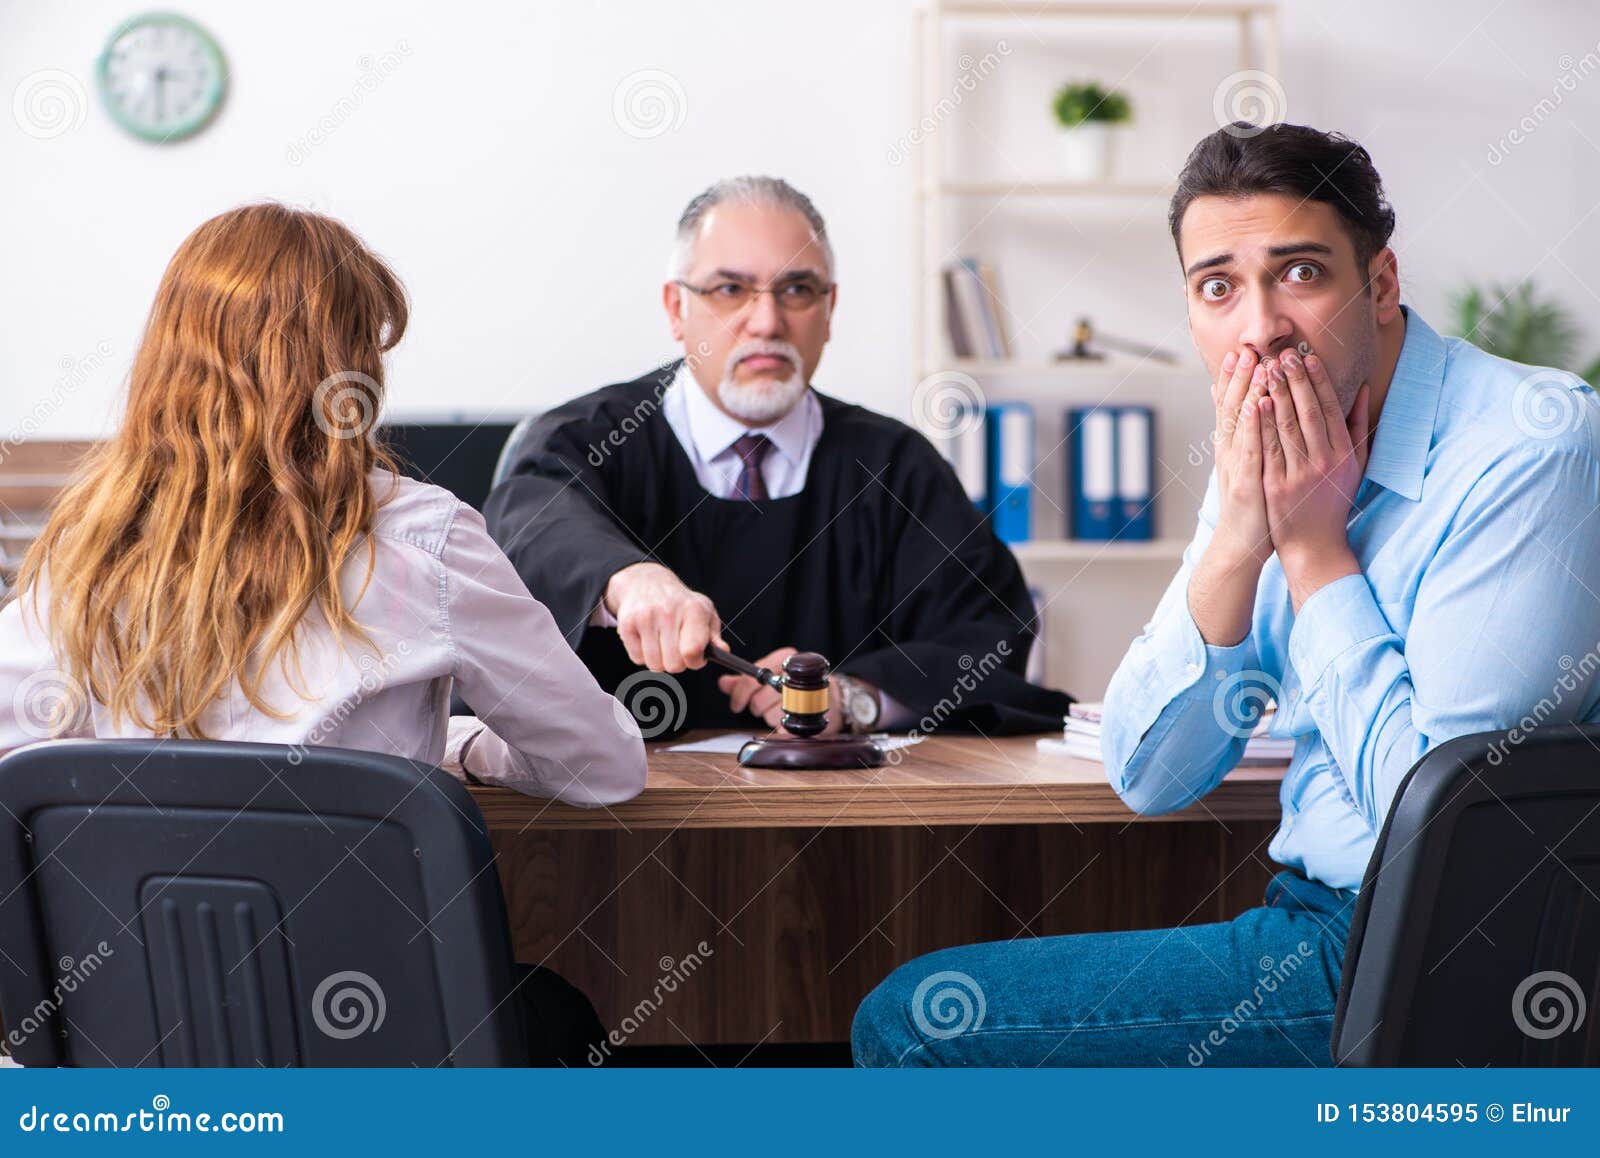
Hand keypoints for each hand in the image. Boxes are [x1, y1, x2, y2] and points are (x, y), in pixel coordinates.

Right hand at [604, 562, 723, 672]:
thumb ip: (714, 635)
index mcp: (693, 610)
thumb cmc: (680, 603)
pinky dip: (643, 655)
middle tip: (677, 650)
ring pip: (654, 665)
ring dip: (660, 661)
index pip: (692, 651)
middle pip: (674, 664)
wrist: (645, 582)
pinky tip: (648, 640)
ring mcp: (645, 618)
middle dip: (678, 663)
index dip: (695, 661)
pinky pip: (637, 659)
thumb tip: (723, 651)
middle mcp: (668, 612)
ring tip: (663, 644)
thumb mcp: (704, 612)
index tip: (695, 655)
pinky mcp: (626, 625)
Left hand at [717, 646, 844, 736]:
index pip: (751, 678)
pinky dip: (782, 726)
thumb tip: (723, 683)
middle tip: (764, 706)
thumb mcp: (770, 675)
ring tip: (781, 709)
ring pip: (769, 715)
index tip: (735, 705)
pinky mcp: (810, 714)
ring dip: (770, 717)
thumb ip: (745, 681)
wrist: (832, 696)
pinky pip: (783, 726)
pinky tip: (787, 719)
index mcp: (784, 658)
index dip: (739, 694)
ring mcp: (803, 694)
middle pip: (758, 700)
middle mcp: (794, 674)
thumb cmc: (796, 685)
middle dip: (757, 707)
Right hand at [1209, 348, 1272, 567]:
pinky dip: (1253, 423)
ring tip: (1255, 363)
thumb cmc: (1251, 506)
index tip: (1239, 351)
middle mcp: (1229, 453)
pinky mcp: (1245, 481)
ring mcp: (1235, 466)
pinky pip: (1251, 446)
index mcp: (1232, 448)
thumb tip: (1242, 415)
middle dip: (1239, 377)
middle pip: (1233, 407)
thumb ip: (1243, 441)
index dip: (1233, 379)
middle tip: (1245, 347)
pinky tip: (1258, 403)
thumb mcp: (1244, 469)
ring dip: (1248, 390)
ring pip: (1241, 421)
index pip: (1232, 407)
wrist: (1240, 544)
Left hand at [1256, 349, 1370, 607]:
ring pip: (1286, 427)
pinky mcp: (1276, 486)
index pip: (1331, 409)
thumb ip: (1358, 425)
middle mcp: (1324, 462)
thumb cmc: (1334, 499)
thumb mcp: (1356, 464)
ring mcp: (1299, 475)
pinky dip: (1261, 424)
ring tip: (1266, 367)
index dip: (1318, 381)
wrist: (1314, 544)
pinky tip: (1255, 402)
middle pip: (1308, 412)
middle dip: (1295, 380)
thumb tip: (1363, 386)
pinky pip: (1268, 449)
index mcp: (1344, 454)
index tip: (1308, 357)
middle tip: (1283, 353)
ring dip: (1276, 394)